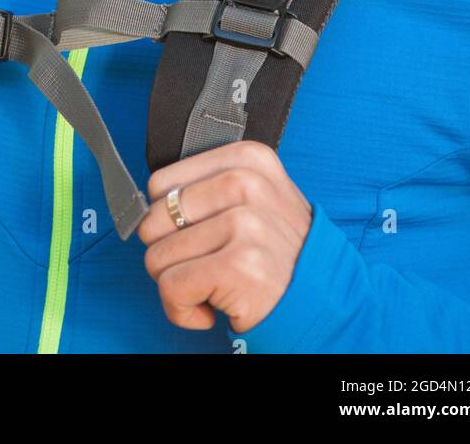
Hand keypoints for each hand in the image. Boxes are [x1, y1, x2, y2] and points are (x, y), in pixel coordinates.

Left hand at [137, 140, 312, 332]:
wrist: (323, 304)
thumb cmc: (277, 254)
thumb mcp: (257, 198)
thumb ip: (209, 186)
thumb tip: (147, 202)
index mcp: (248, 159)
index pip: (161, 184)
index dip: (169, 221)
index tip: (200, 238)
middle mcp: (246, 184)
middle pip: (154, 220)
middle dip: (169, 254)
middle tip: (204, 267)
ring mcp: (245, 224)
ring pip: (157, 257)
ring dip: (178, 285)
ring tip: (213, 287)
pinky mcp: (238, 266)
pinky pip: (171, 288)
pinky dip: (182, 310)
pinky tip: (210, 309)